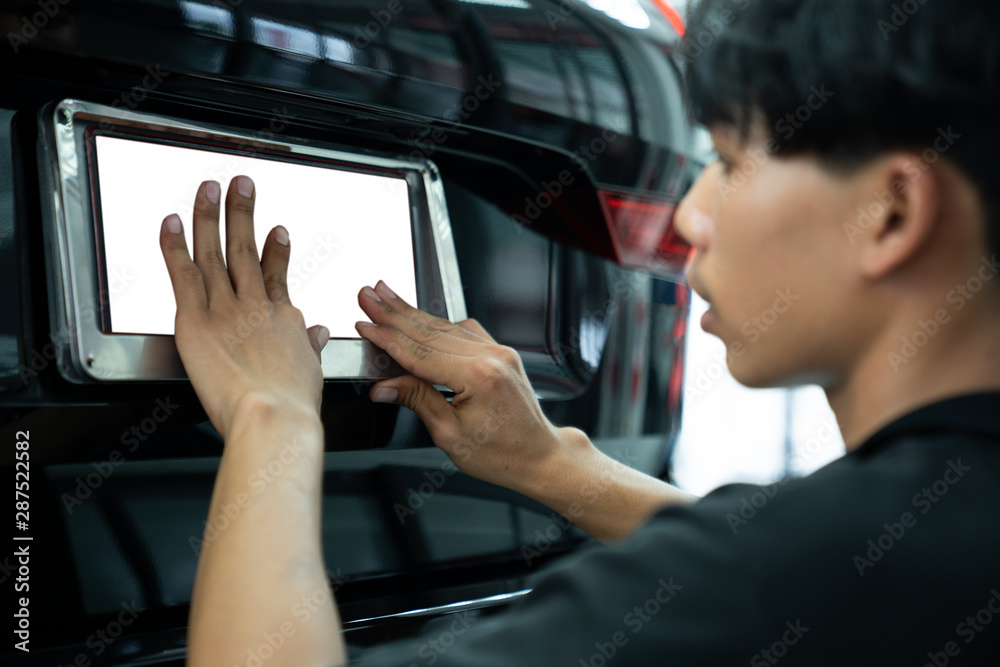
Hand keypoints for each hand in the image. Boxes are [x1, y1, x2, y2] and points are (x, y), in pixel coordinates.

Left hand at [159, 176, 328, 437]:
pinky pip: (182, 273)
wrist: (273, 416)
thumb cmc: (292, 405)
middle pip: (245, 248)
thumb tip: (317, 335)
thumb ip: (311, 348)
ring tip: (208, 188)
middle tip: (240, 184)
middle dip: (242, 212)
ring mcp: (227, 308)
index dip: (276, 250)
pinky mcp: (196, 319)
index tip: (277, 231)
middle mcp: (256, 304)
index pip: (276, 275)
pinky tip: (170, 221)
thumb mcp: (311, 372)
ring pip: (215, 251)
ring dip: (210, 215)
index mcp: (284, 319)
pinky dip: (174, 245)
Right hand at [354, 281, 570, 493]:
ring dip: (411, 312)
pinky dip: (437, 322)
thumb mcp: (450, 434)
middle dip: (393, 311)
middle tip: (367, 294)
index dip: (387, 337)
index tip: (364, 323)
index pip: (419, 352)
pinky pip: (462, 331)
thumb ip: (417, 400)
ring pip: (445, 326)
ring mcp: (498, 351)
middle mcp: (491, 356)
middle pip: (430, 330)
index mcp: (477, 377)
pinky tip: (419, 315)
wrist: (539, 456)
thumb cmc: (501, 454)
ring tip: (385, 296)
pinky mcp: (500, 352)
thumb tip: (383, 387)